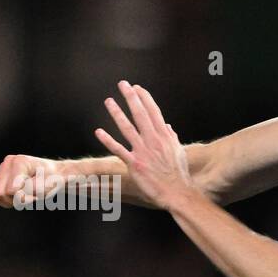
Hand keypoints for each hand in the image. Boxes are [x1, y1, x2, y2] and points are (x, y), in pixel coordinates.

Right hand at [0, 153, 61, 208]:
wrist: (53, 176)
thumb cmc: (52, 180)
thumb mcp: (46, 187)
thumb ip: (29, 189)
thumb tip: (13, 191)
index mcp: (20, 162)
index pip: (12, 190)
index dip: (25, 198)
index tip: (37, 194)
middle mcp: (8, 163)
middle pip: (1, 193)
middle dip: (17, 200)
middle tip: (32, 196)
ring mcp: (2, 170)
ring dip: (13, 201)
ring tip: (26, 195)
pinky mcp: (0, 178)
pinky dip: (9, 201)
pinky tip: (20, 195)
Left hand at [94, 80, 195, 209]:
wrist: (177, 192)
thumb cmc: (178, 174)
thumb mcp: (178, 152)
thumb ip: (171, 137)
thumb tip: (167, 126)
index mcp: (165, 136)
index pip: (154, 111)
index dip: (144, 98)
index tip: (137, 87)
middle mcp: (154, 140)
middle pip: (140, 114)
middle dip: (131, 97)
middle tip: (122, 84)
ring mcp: (143, 151)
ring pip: (127, 128)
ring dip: (117, 113)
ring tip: (108, 101)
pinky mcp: (135, 164)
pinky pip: (118, 149)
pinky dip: (108, 140)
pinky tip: (98, 131)